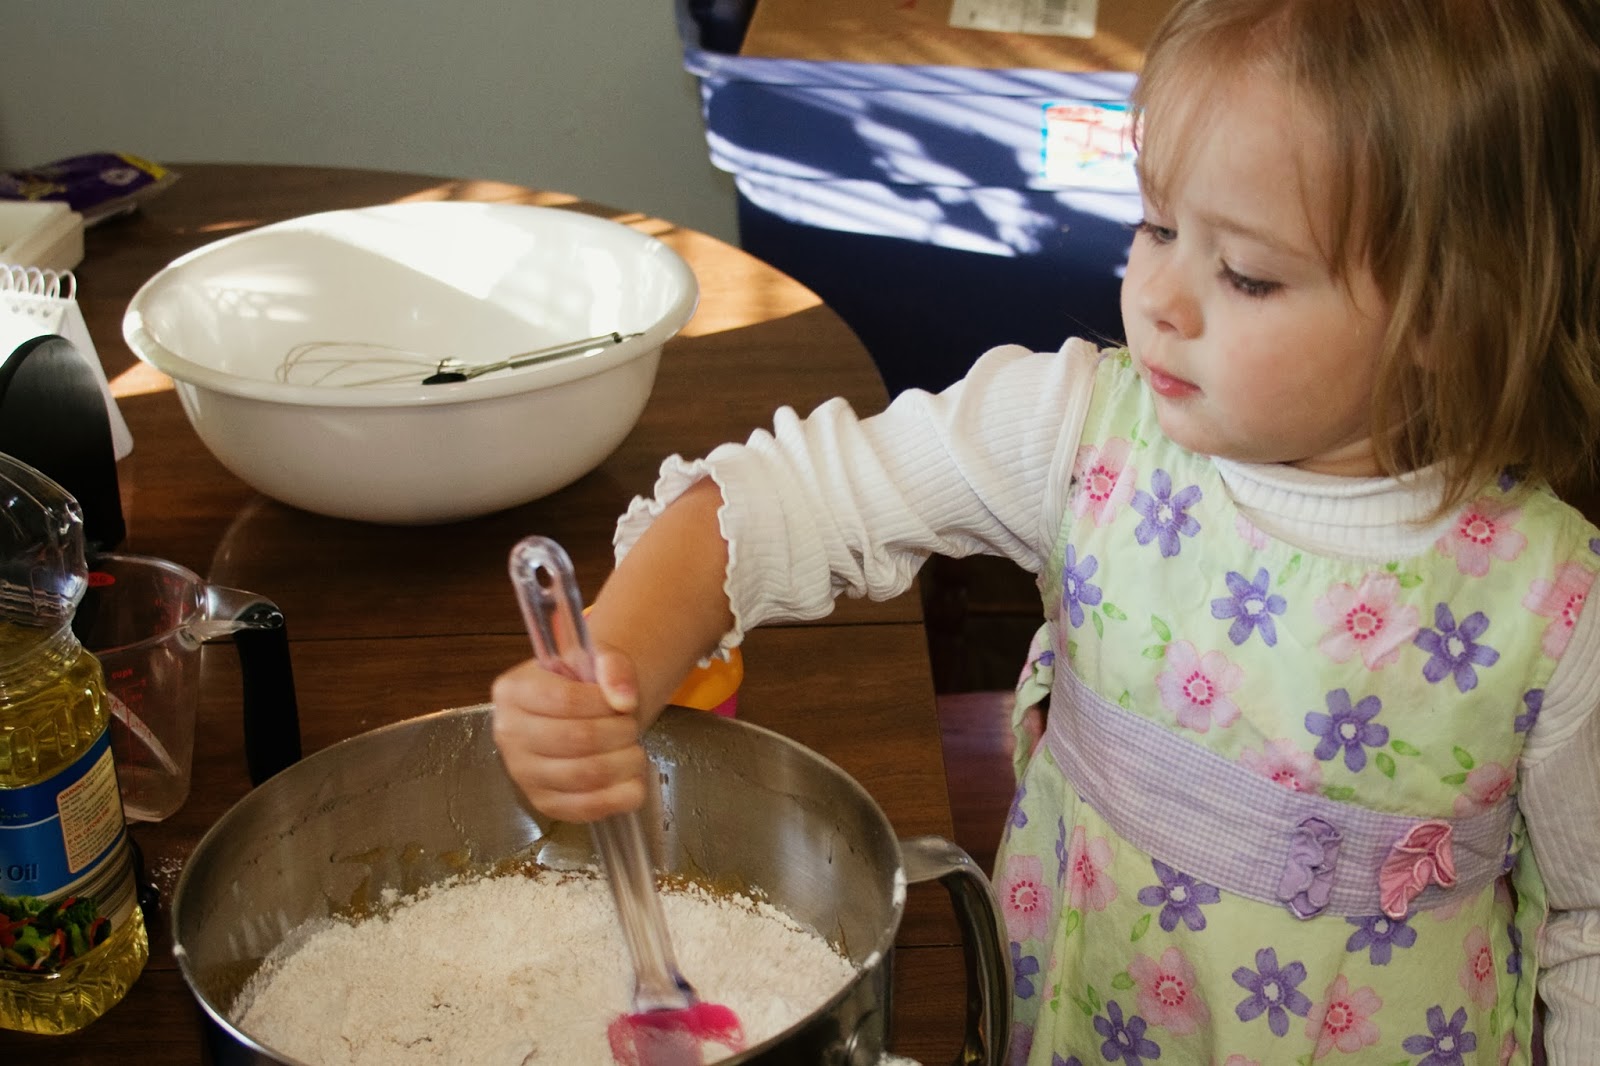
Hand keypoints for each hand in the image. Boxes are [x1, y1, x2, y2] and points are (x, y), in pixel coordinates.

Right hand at [490, 646, 648, 821]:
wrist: (578, 714)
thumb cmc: (583, 686)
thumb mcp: (597, 658)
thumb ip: (612, 666)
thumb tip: (624, 700)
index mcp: (513, 692)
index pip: (565, 701)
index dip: (604, 703)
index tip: (622, 701)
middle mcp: (509, 735)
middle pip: (577, 739)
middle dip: (620, 732)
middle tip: (632, 726)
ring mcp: (523, 775)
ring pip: (586, 775)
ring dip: (626, 762)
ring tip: (634, 749)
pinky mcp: (545, 804)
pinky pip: (588, 808)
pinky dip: (622, 795)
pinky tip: (633, 778)